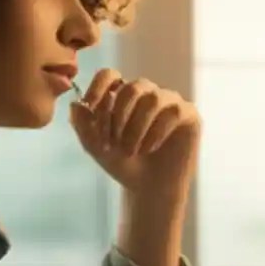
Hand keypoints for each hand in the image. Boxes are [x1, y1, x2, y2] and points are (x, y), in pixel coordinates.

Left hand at [69, 68, 201, 213]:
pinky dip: (157, 132)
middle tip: (113, 143)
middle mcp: (147, 93)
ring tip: (131, 151)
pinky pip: (173, 112)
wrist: (149, 190)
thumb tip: (75, 103)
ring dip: (137, 127)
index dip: (98, 87)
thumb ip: (82, 125)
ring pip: (152, 98)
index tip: (90, 106)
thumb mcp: (95, 147)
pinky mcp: (188, 114)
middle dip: (119, 116)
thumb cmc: (123, 166)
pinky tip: (149, 149)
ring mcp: (169, 102)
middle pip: (132, 87)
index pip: (110, 75)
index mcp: (122, 95)